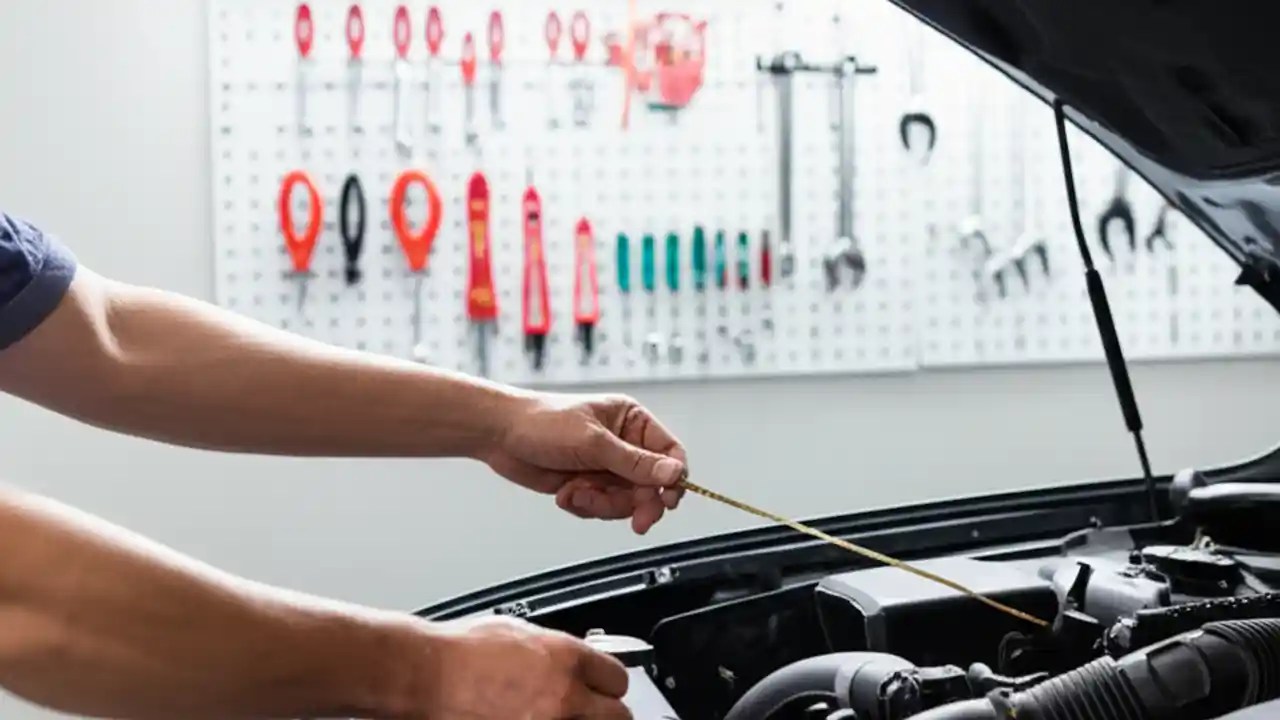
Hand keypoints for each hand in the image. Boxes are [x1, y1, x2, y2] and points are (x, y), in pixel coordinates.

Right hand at [417, 615, 630, 719]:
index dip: (609, 682)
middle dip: (607, 712)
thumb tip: (567, 658)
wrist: (426, 678)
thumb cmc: (459, 652)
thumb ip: (553, 650)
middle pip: (617, 716)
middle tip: (595, 711)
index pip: (617, 678)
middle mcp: (564, 697)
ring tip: (561, 717)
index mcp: (566, 659)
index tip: (604, 686)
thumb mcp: (516, 632)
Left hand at [483, 392, 687, 533]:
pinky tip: (566, 493)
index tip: (668, 501)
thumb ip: (635, 462)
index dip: (672, 478)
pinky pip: (601, 507)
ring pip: (625, 501)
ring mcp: (605, 466)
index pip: (669, 452)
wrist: (499, 435)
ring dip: (603, 504)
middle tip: (637, 522)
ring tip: (578, 493)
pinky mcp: (587, 484)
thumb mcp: (594, 442)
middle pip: (651, 484)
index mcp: (631, 420)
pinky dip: (585, 505)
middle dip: (637, 503)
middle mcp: (623, 443)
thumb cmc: (542, 422)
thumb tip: (673, 473)